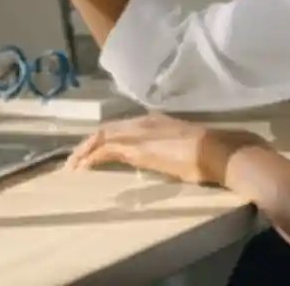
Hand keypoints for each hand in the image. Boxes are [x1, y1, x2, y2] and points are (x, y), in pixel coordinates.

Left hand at [64, 113, 267, 185]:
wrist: (216, 150)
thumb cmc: (208, 154)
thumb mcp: (183, 149)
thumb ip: (170, 150)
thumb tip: (168, 160)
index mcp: (154, 121)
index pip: (122, 128)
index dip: (106, 139)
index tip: (95, 152)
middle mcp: (142, 122)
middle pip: (107, 130)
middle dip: (88, 144)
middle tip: (75, 160)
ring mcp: (137, 133)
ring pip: (101, 137)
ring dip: (84, 152)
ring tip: (72, 166)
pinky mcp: (135, 148)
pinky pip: (105, 150)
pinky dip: (91, 158)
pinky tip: (82, 169)